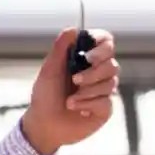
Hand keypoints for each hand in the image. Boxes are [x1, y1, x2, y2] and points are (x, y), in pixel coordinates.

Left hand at [21, 27, 119, 154]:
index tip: (87, 54)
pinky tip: (75, 108)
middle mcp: (98, 73)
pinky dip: (87, 104)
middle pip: (111, 63)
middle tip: (74, 80)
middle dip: (93, 72)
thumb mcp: (49, 71)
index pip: (105, 42)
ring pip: (110, 83)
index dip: (102, 45)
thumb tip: (73, 29)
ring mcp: (103, 91)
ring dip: (86, 91)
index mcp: (85, 60)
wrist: (43, 125)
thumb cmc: (44, 96)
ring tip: (68, 101)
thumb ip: (60, 49)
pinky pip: (105, 101)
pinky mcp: (105, 108)